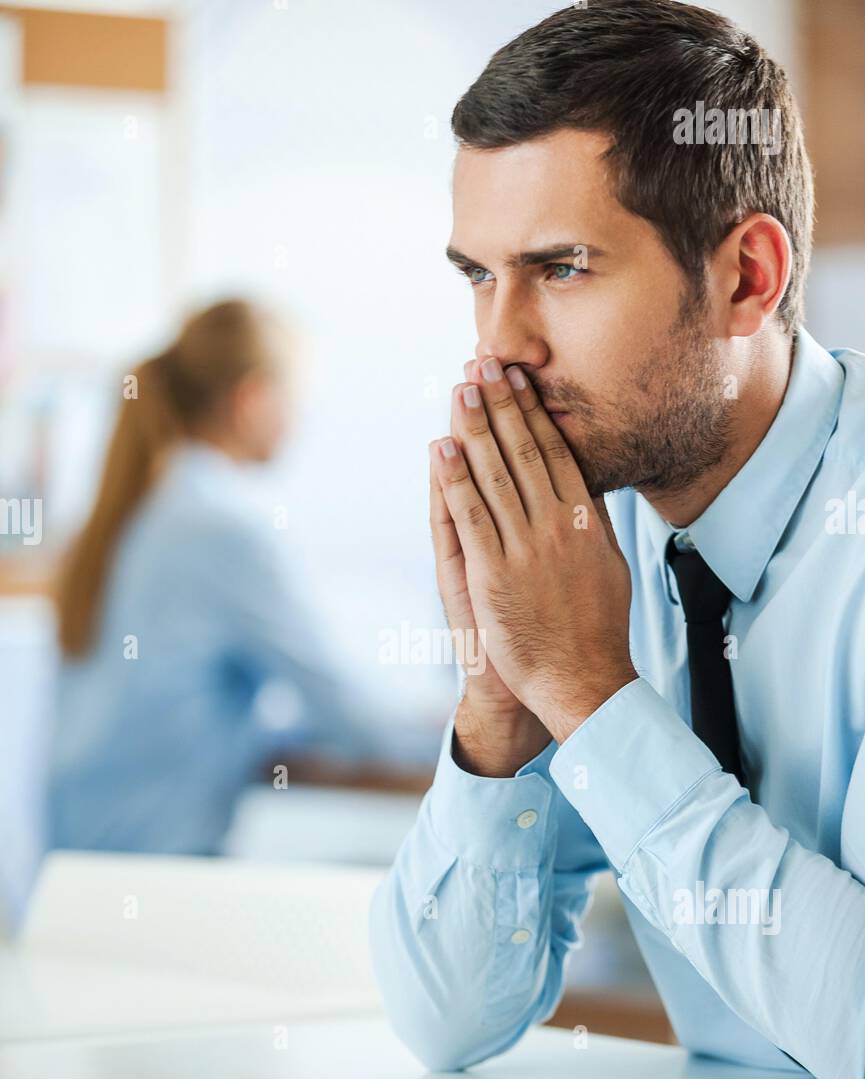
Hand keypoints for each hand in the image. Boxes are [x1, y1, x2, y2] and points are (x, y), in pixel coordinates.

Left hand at [434, 355, 636, 746]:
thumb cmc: (597, 628)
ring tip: (461, 388)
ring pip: (494, 474)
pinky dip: (454, 479)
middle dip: (501, 403)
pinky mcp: (493, 575)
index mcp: (584, 521)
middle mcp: (555, 527)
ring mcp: (524, 549)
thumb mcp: (609, 565)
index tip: (518, 378)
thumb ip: (593, 520)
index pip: (556, 451)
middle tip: (484, 361)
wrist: (583, 681)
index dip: (533, 411)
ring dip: (474, 427)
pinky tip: (442, 447)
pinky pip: (470, 516)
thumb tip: (587, 480)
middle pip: (525, 451)